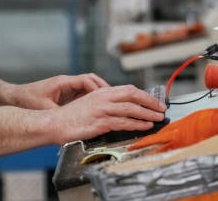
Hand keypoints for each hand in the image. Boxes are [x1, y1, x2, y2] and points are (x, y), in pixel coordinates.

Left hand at [12, 73, 109, 109]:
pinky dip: (89, 100)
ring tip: (107, 105)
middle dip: (102, 89)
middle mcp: (66, 83)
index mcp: (63, 82)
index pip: (86, 80)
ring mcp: (66, 88)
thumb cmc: (26, 100)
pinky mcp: (64, 94)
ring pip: (87, 87)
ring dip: (96, 95)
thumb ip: (59, 113)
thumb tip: (72, 122)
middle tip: (113, 100)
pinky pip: (81, 94)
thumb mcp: (44, 108)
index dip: (98, 89)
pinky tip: (94, 110)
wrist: (14, 96)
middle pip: (91, 81)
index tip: (106, 98)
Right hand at [47, 85, 166, 143]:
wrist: (55, 122)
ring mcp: (102, 109)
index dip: (145, 95)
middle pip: (133, 96)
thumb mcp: (91, 103)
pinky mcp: (100, 122)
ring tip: (158, 118)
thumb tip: (126, 107)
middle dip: (150, 102)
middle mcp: (104, 97)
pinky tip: (145, 126)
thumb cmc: (73, 116)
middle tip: (162, 109)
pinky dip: (137, 124)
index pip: (129, 89)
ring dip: (147, 114)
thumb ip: (107, 103)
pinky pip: (123, 122)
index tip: (155, 101)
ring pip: (131, 109)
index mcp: (103, 91)